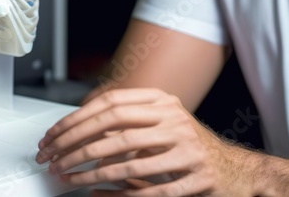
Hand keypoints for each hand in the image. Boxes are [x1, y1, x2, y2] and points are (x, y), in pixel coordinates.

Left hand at [36, 87, 255, 195]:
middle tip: (53, 158)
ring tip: (68, 178)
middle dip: (76, 145)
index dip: (77, 119)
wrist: (235, 170)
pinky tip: (98, 194)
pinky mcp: (197, 178)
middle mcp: (176, 120)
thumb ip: (128, 118)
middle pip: (114, 130)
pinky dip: (120, 195)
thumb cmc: (189, 146)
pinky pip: (151, 190)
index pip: (110, 103)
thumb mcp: (162, 121)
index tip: (54, 135)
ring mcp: (188, 149)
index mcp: (163, 101)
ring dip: (91, 173)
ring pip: (129, 162)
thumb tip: (77, 123)